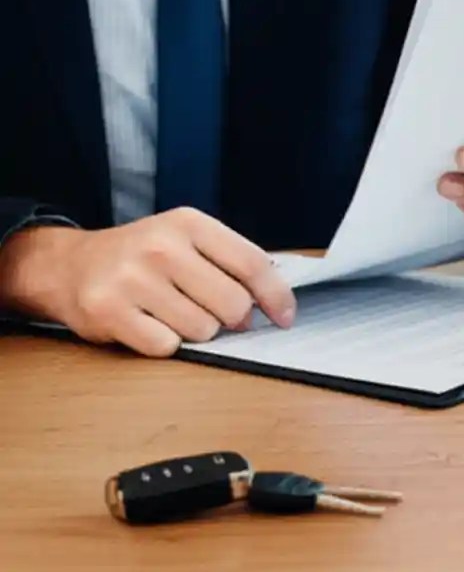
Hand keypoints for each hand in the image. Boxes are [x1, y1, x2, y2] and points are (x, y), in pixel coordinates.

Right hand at [0, 208, 295, 357]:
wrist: (70, 265)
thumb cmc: (142, 258)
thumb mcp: (187, 241)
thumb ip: (231, 264)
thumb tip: (274, 305)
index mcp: (189, 224)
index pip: (252, 264)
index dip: (276, 297)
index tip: (285, 318)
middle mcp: (161, 247)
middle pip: (233, 305)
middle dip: (231, 319)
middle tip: (211, 312)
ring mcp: (132, 279)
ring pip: (202, 330)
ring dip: (196, 331)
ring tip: (171, 312)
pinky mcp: (109, 311)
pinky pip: (167, 347)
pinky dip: (165, 343)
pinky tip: (148, 323)